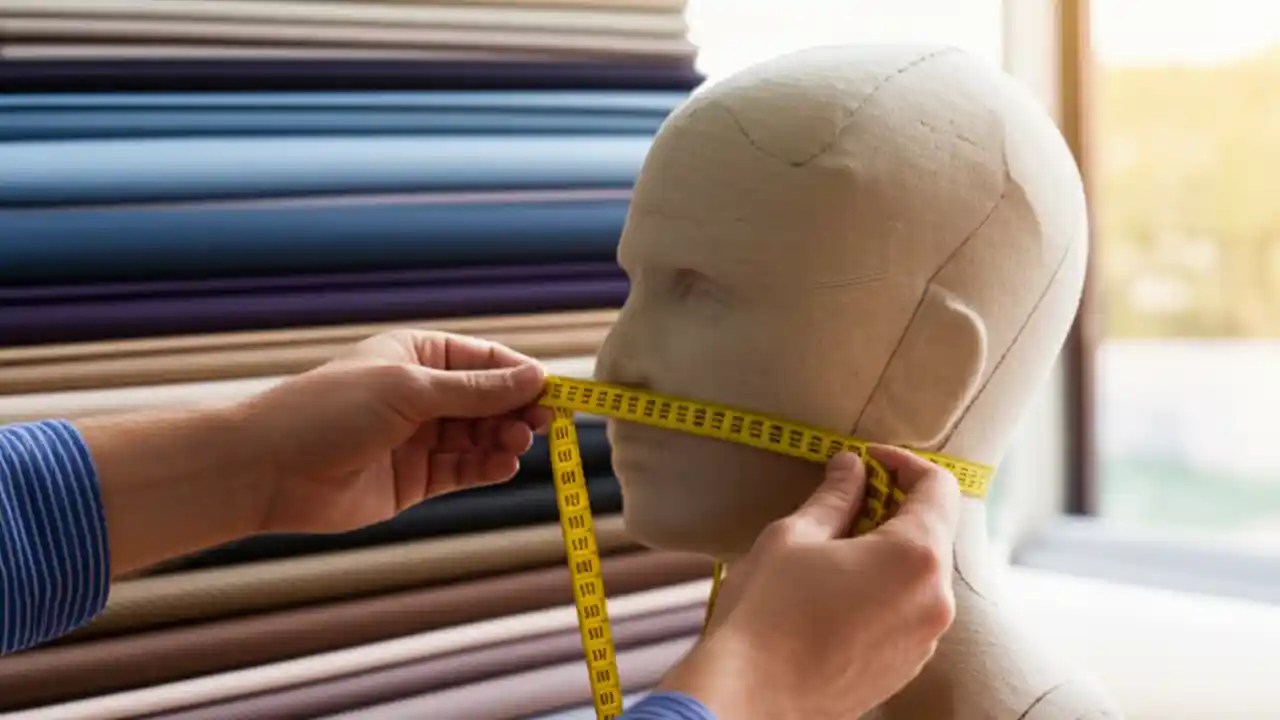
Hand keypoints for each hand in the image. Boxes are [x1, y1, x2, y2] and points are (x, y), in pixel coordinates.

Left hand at [239, 330, 553, 534]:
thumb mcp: (410, 390)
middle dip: (516, 410)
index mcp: (417, 356)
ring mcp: (418, 438)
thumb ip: (476, 389)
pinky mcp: (414, 479)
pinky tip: (503, 465)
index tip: (554, 391)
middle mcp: (421, 395)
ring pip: (479, 437)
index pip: (485, 360)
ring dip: (504, 439)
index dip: (520, 374)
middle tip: (544, 423)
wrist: (267, 469)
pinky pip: (463, 470)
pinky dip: (486, 467)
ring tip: (518, 445)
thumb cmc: (329, 411)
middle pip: (488, 400)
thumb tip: (536, 376)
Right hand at [655, 446, 961, 718]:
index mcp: (915, 557)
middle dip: (894, 507)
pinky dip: (885, 588)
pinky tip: (837, 591)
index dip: (904, 462)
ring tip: (834, 548)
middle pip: (932, 531)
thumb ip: (835, 497)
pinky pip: (908, 610)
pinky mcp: (906, 666)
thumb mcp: (795, 537)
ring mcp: (924, 639)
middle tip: (845, 499)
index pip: (938, 488)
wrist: (752, 698)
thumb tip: (851, 468)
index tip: (867, 460)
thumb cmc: (768, 613)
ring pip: (920, 573)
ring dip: (888, 549)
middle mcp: (935, 600)